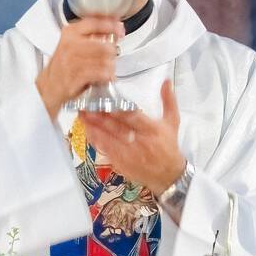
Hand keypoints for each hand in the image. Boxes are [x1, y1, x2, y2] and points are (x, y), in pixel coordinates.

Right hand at [34, 16, 124, 120]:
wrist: (48, 87)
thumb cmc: (63, 66)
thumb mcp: (72, 44)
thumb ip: (91, 35)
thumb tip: (115, 28)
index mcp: (70, 33)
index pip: (95, 23)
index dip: (111, 25)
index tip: (120, 29)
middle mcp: (70, 45)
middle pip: (104, 46)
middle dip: (113, 53)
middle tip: (111, 58)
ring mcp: (72, 61)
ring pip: (105, 61)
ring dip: (111, 67)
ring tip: (107, 69)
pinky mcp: (76, 77)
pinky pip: (101, 74)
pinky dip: (107, 77)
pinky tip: (105, 78)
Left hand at [80, 79, 185, 193]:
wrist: (167, 175)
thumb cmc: (168, 146)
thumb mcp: (172, 122)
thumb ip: (169, 101)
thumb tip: (167, 81)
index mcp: (152, 130)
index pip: (133, 118)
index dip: (118, 111)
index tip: (106, 101)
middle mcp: (139, 142)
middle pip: (117, 128)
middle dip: (100, 118)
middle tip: (87, 107)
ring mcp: (128, 154)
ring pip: (108, 139)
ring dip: (94, 128)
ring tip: (83, 116)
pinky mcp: (121, 162)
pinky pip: (106, 150)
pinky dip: (96, 141)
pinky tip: (88, 131)